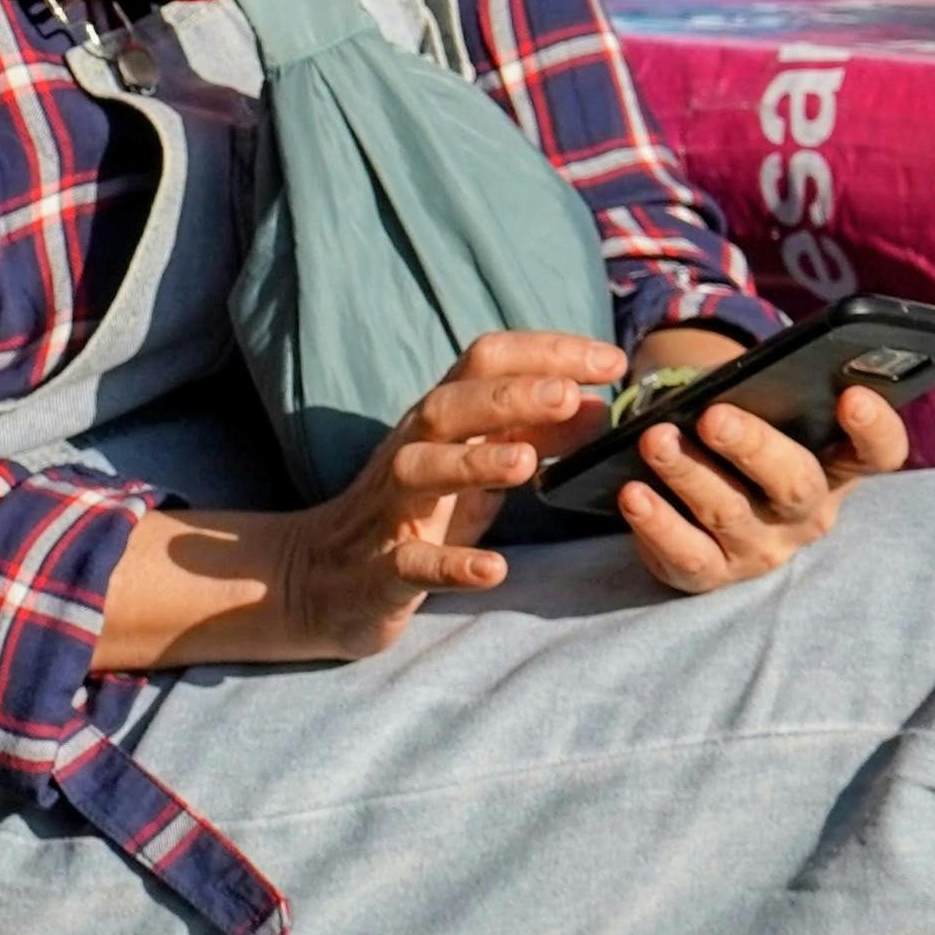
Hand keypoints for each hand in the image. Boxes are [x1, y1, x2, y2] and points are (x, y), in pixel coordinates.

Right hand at [89, 328, 621, 674]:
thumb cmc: (415, 513)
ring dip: (474, 462)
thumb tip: (598, 407)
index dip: (548, 353)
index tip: (612, 363)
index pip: (488, 361)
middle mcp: (412, 451)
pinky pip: (413, 563)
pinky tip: (492, 568)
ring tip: (526, 462)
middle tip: (571, 395)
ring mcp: (392, 509)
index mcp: (440, 421)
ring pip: (422, 469)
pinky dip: (452, 564)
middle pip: (453, 404)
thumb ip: (533, 434)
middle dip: (512, 394)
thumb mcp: (476, 467)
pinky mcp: (383, 570)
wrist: (322, 580)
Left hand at [614, 361, 910, 595]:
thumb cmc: (746, 429)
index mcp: (838, 465)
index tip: (851, 397)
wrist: (705, 482)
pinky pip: (687, 556)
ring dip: (689, 474)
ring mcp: (762, 549)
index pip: (878, 452)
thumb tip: (733, 374)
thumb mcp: (769, 409)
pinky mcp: (714, 573)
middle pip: (795, 484)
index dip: (873, 428)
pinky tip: (632, 495)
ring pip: (730, 515)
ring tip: (654, 440)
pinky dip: (657, 525)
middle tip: (713, 416)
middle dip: (753, 447)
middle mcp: (808, 514)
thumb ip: (769, 391)